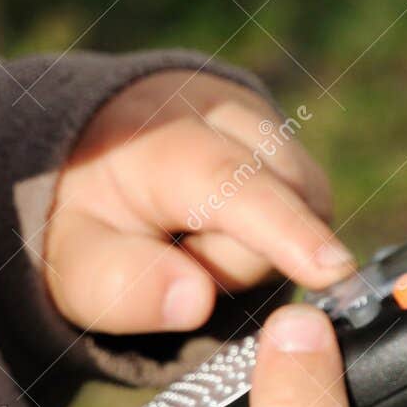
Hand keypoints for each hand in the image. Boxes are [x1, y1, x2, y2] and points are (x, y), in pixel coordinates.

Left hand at [44, 70, 353, 333]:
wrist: (88, 154)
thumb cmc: (84, 220)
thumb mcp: (74, 266)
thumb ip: (122, 286)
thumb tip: (194, 300)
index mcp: (157, 138)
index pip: (229, 183)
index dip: (284, 230)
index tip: (332, 270)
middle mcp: (216, 106)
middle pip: (283, 198)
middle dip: (242, 257)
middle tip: (176, 257)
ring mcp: (257, 113)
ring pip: (304, 197)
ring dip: (261, 244)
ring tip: (195, 239)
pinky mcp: (281, 133)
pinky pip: (306, 196)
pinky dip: (276, 226)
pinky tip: (225, 225)